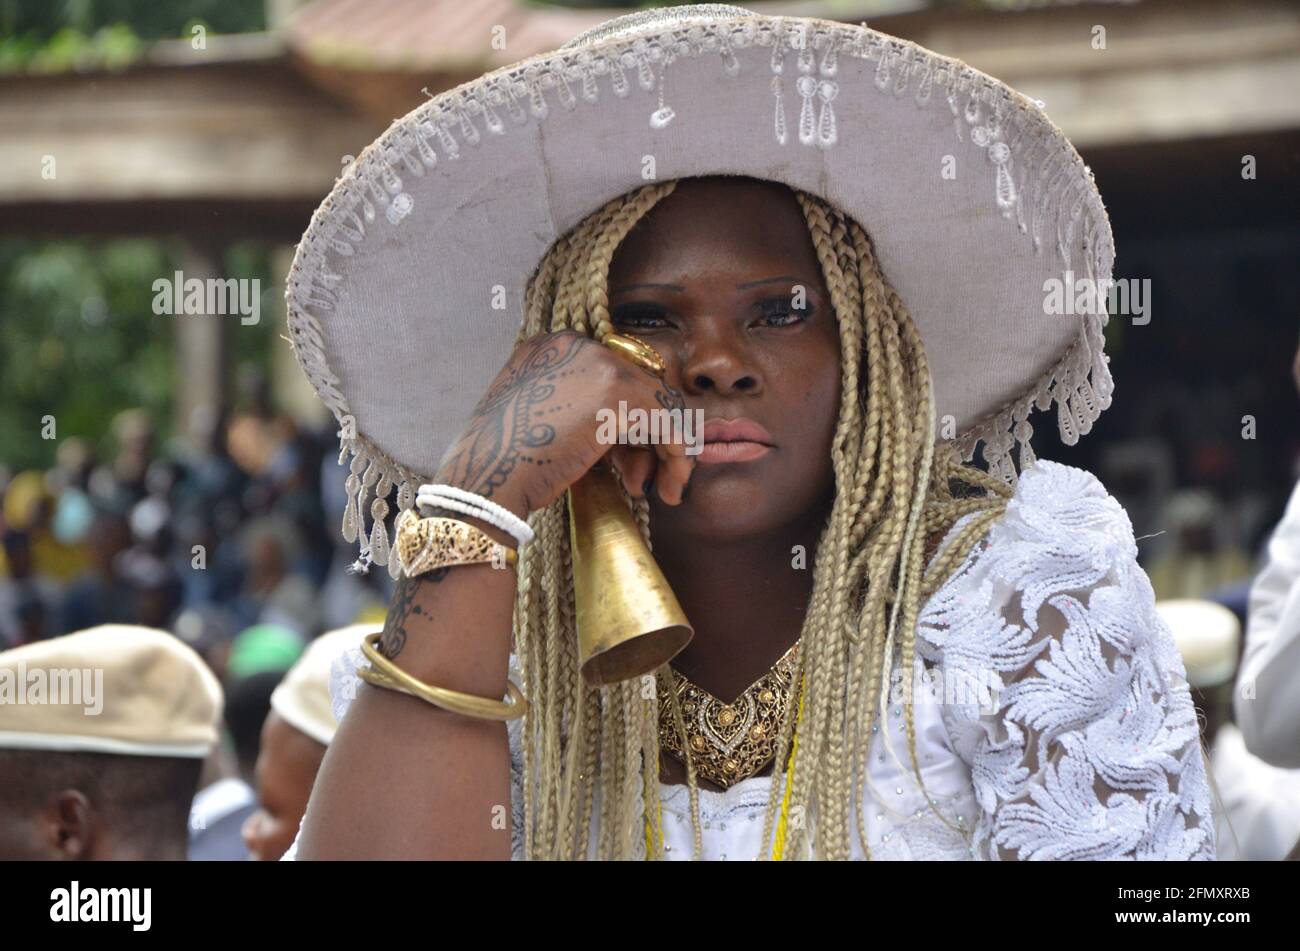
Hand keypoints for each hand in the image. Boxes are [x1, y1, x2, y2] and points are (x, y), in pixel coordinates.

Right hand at [433, 331, 695, 516]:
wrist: (483, 481)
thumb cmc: (500, 465)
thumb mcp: (535, 419)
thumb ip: (572, 408)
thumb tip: (621, 430)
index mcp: (551, 347)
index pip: (613, 374)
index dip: (626, 422)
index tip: (623, 461)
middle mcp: (576, 344)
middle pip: (638, 386)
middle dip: (644, 438)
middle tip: (639, 480)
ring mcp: (598, 363)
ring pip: (657, 402)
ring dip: (664, 450)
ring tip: (661, 489)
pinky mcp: (618, 391)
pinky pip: (668, 420)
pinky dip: (676, 455)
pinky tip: (670, 486)